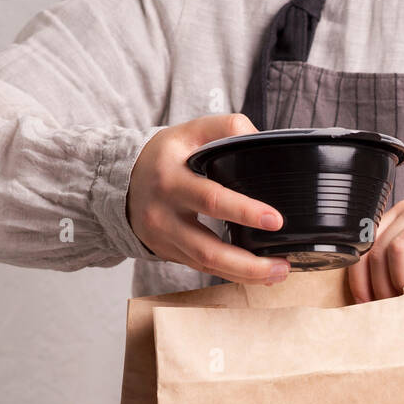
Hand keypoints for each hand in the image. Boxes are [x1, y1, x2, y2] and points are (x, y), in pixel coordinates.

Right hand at [127, 113, 288, 284]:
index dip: (245, 212)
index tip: (275, 220)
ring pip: (207, 266)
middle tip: (283, 264)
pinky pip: (203, 269)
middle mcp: (165, 215)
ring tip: (279, 272)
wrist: (120, 183)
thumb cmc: (162, 157)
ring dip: (246, 274)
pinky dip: (233, 274)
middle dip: (249, 263)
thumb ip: (224, 128)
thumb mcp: (187, 132)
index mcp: (172, 180)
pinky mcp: (169, 254)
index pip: (211, 199)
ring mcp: (165, 240)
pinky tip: (258, 275)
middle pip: (208, 249)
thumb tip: (261, 139)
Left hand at [347, 198, 403, 302]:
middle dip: (380, 285)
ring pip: (399, 250)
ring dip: (400, 282)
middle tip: (390, 307)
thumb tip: (363, 298)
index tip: (365, 302)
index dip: (359, 276)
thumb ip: (392, 268)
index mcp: (400, 214)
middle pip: (379, 249)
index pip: (365, 242)